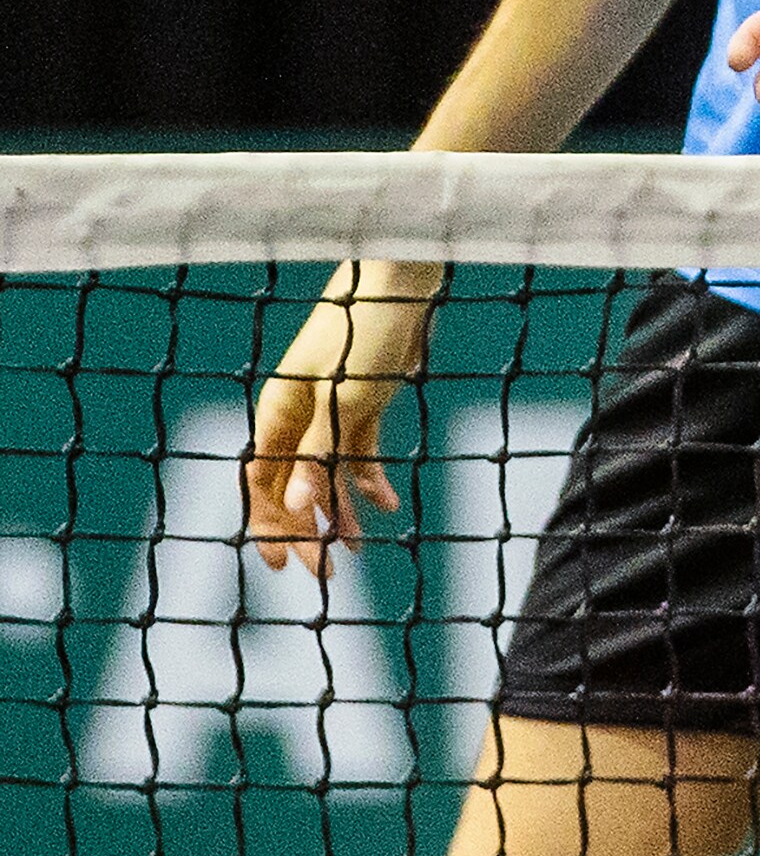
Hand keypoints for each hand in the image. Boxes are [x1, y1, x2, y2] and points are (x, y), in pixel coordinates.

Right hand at [245, 271, 429, 580]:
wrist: (401, 282)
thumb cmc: (365, 331)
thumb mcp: (345, 398)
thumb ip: (322, 450)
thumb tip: (300, 506)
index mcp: (279, 411)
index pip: (262, 480)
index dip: (268, 522)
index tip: (281, 562)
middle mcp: (299, 414)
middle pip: (294, 484)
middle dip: (306, 529)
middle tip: (325, 572)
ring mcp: (331, 409)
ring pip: (328, 473)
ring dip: (340, 512)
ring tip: (359, 549)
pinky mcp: (363, 403)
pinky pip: (359, 452)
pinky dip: (369, 479)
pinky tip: (388, 505)